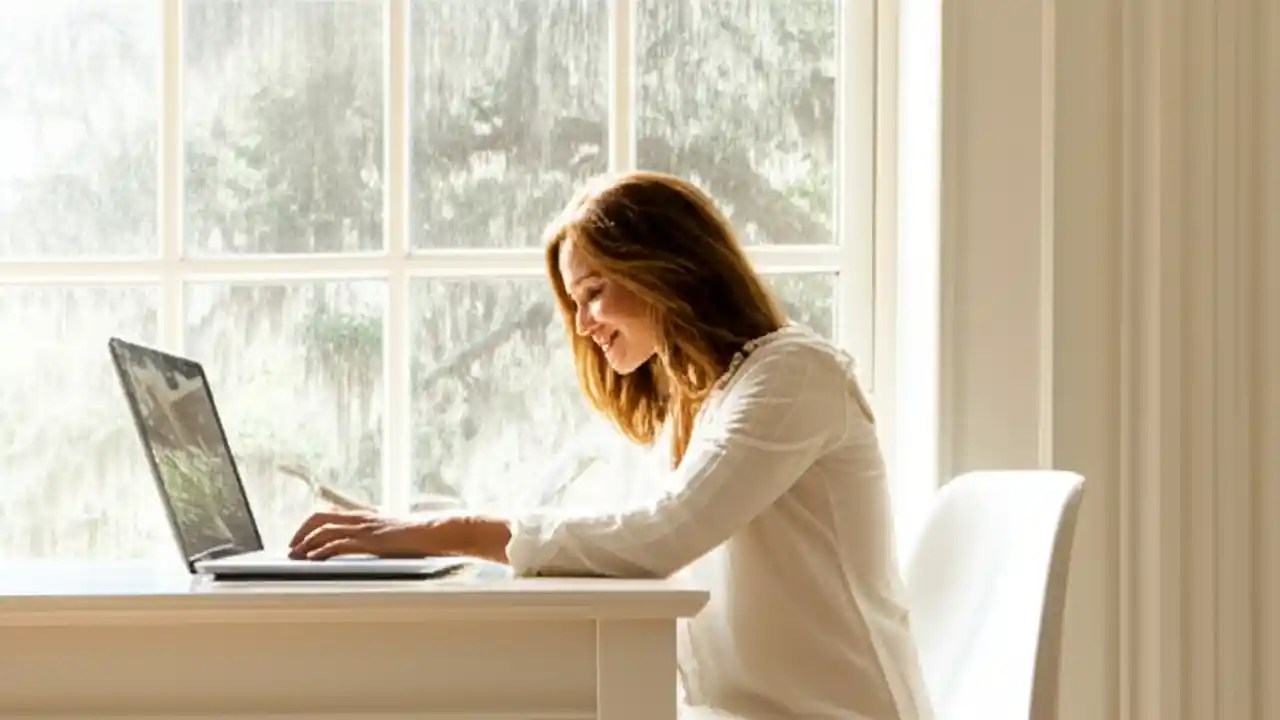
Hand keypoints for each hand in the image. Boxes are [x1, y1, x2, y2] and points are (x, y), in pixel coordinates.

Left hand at [287, 510, 444, 559]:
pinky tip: (314, 559)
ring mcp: (365, 528)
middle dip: (301, 532)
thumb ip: (375, 537)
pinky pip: (339, 544)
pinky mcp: (370, 540)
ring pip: (325, 529)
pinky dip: (322, 551)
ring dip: (306, 543)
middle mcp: (361, 518)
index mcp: (364, 516)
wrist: (435, 532)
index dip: (309, 525)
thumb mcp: (391, 534)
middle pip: (319, 517)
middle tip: (291, 549)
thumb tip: (366, 547)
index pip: (327, 514)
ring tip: (296, 555)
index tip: (299, 540)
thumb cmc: (418, 536)